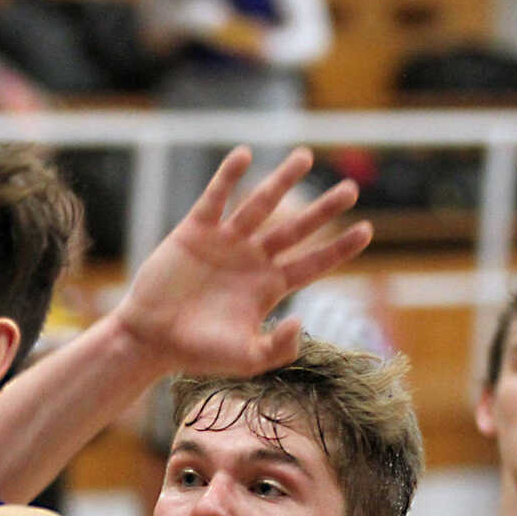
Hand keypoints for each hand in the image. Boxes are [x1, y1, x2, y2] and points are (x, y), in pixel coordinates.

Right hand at [113, 145, 372, 380]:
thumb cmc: (196, 354)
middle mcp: (251, 260)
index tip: (367, 230)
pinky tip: (244, 155)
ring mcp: (224, 243)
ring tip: (306, 156)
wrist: (149, 339)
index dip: (339, 248)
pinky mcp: (194, 232)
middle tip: (351, 189)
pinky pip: (215, 198)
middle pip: (296, 229)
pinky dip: (228, 176)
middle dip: (323, 210)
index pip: (312, 263)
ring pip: (260, 205)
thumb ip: (278, 349)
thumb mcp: (245, 360)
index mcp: (268, 287)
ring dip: (282, 181)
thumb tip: (302, 322)